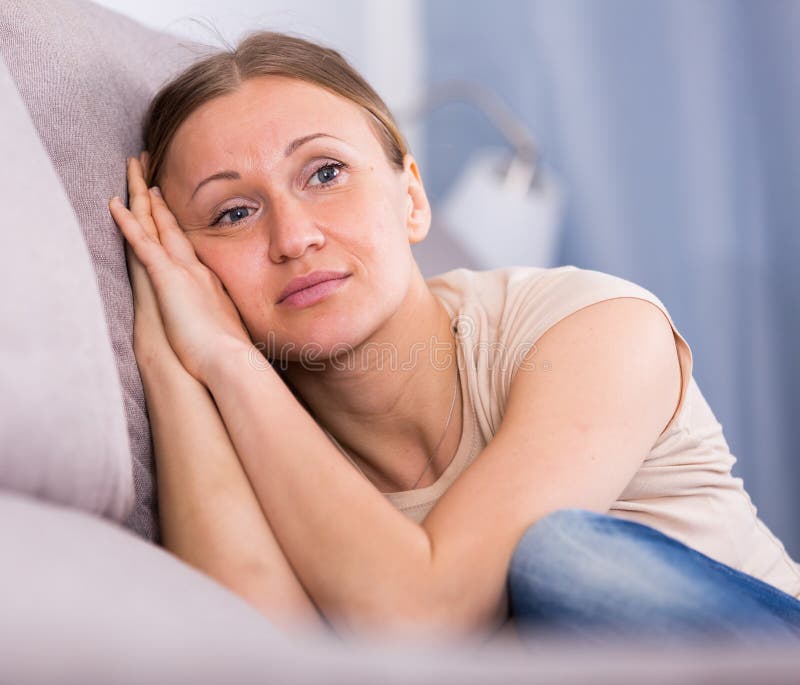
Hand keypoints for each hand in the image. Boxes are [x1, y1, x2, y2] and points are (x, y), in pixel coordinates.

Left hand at [109, 154, 252, 383]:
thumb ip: (219, 320)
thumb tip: (223, 327)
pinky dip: (128, 223)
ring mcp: (181, 271)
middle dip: (158, 198)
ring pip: (156, 225)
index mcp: (207, 281)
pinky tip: (114, 203)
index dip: (173, 222)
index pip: (184, 244)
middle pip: (171, 226)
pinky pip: (142, 243)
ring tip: (132, 169)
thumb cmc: (226, 356)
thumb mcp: (222, 331)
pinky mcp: (166, 278)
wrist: (229, 360)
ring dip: (141, 197)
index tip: (165, 202)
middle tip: (149, 171)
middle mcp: (195, 269)